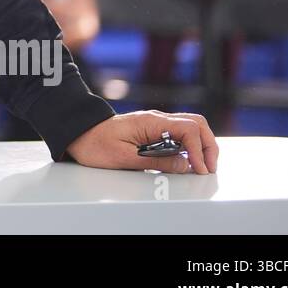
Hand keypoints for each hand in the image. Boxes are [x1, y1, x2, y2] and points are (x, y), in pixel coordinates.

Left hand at [66, 110, 217, 173]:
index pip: (188, 129)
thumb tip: (185, 165)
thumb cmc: (96, 144)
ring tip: (201, 167)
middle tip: (208, 168)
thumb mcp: (125, 158)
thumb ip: (156, 161)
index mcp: (151, 121)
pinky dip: (191, 146)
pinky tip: (188, 160)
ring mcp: (157, 124)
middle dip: (208, 146)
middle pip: (196, 124)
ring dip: (201, 145)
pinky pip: (180, 134)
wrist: (79, 133)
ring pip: (191, 127)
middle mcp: (157, 119)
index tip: (199, 169)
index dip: (199, 150)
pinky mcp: (154, 131)